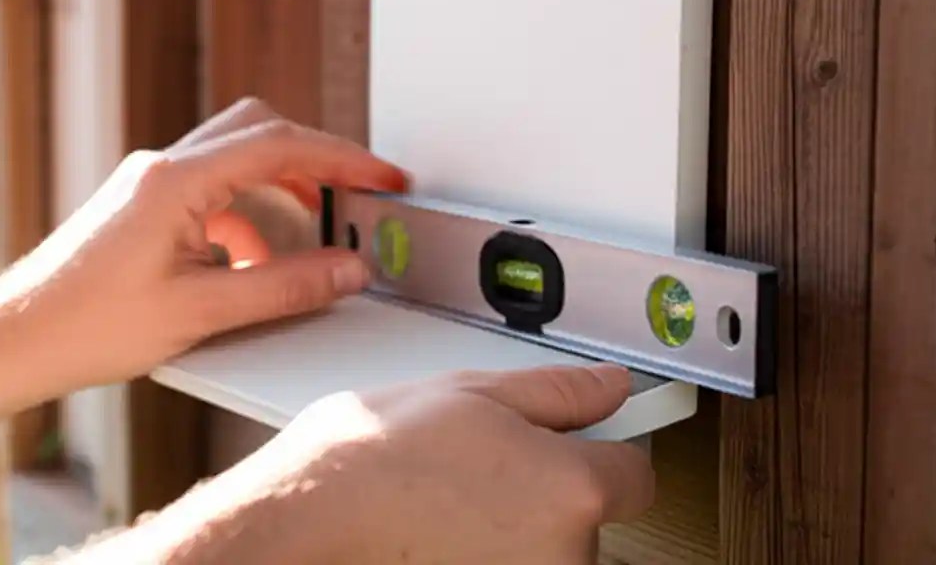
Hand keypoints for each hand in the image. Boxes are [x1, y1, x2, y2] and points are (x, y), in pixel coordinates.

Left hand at [3, 97, 408, 389]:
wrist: (17, 339)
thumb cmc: (89, 326)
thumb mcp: (202, 312)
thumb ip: (285, 288)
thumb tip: (347, 270)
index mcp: (177, 180)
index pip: (280, 146)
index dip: (344, 160)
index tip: (384, 178)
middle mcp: (162, 168)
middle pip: (260, 132)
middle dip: (317, 159)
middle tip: (358, 191)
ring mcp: (150, 183)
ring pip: (237, 161)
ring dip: (283, 190)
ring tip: (317, 234)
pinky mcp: (145, 206)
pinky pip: (214, 193)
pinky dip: (249, 219)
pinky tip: (255, 265)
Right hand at [86, 364, 654, 563]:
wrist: (299, 526)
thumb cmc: (369, 462)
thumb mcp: (470, 392)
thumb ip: (558, 393)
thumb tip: (610, 388)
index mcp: (571, 491)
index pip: (636, 474)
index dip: (606, 447)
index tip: (587, 438)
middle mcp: (564, 558)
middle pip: (587, 516)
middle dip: (548, 488)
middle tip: (485, 464)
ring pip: (545, 550)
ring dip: (514, 528)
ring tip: (449, 500)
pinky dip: (484, 557)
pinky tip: (439, 533)